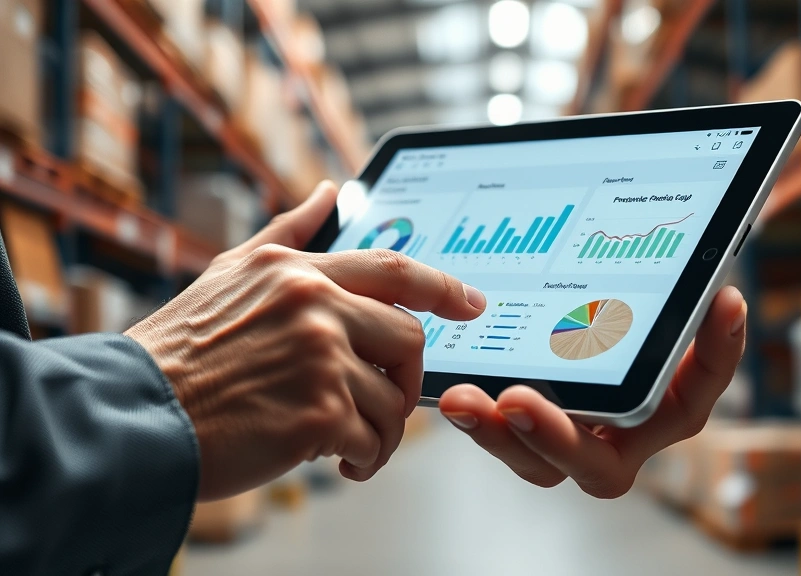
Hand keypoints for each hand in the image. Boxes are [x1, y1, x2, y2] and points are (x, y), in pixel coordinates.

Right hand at [127, 182, 486, 500]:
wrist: (133, 414)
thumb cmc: (179, 352)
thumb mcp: (229, 273)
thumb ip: (290, 231)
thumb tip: (332, 190)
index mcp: (297, 270)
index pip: (394, 270)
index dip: (443, 287)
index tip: (473, 303)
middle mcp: (314, 305)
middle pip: (409, 340)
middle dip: (408, 380)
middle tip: (388, 404)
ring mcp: (318, 358)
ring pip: (393, 399)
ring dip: (382, 431)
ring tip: (352, 445)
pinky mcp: (317, 413)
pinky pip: (372, 440)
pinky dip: (364, 458)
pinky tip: (338, 462)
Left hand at [438, 286, 745, 498]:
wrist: (571, 346)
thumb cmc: (619, 329)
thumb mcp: (644, 306)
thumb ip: (673, 298)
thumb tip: (714, 274)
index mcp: (663, 410)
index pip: (699, 390)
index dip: (716, 351)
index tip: (724, 301)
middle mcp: (618, 438)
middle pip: (598, 463)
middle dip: (555, 436)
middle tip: (517, 401)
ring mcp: (569, 441)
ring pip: (535, 460)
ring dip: (497, 433)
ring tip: (464, 400)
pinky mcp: (523, 432)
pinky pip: (501, 436)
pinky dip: (477, 417)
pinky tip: (451, 389)